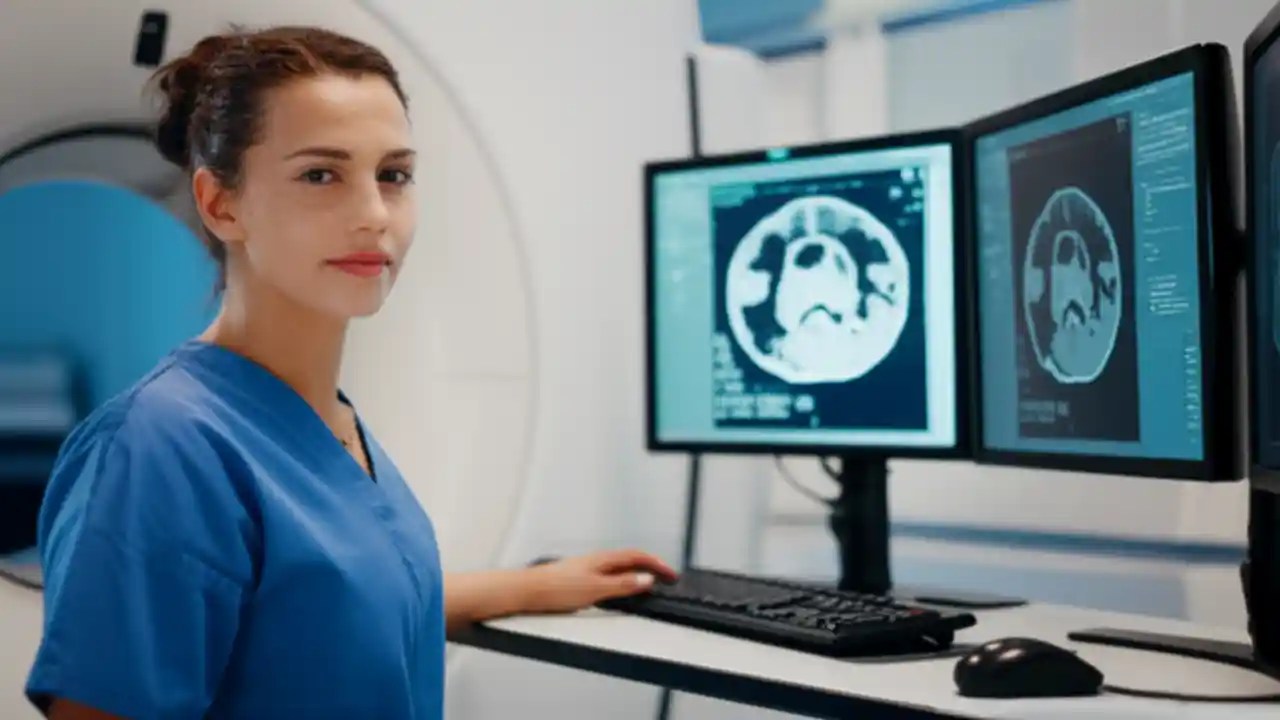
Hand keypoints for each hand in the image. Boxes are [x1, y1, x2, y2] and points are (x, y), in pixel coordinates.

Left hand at [522, 549, 677, 614]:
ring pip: (620, 566)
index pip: (637, 556)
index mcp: (604, 559)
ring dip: (637, 572)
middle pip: (630, 558)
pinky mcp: (580, 577)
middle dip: (650, 566)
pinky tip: (619, 589)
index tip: (670, 574)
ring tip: (647, 583)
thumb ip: (622, 584)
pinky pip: (610, 574)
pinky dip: (623, 578)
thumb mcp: (596, 589)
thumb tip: (646, 579)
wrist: (530, 590)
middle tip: (664, 577)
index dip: (656, 563)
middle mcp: (597, 560)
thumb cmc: (557, 588)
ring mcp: (588, 567)